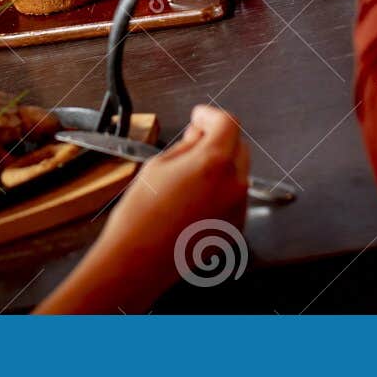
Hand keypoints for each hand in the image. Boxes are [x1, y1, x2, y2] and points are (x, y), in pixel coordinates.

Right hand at [37, 104, 248, 312]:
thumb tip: (198, 136)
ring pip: (238, 173)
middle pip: (238, 146)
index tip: (199, 116)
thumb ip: (186, 146)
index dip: (210, 115)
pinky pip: (234, 198)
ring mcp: (237, 209)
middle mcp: (233, 185)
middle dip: (217, 139)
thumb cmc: (140, 218)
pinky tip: (193, 200)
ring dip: (220, 165)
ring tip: (188, 176)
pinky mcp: (234, 228)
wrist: (138, 261)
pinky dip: (220, 191)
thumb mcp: (157, 166)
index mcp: (213, 163)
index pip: (227, 124)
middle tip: (192, 141)